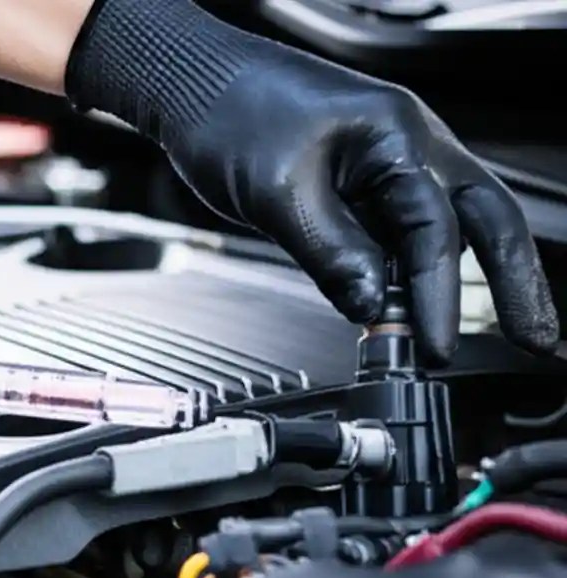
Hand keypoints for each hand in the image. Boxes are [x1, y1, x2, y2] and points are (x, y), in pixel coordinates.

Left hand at [67, 0, 557, 362]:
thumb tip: (371, 304)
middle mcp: (407, 147)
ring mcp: (386, 166)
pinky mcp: (358, 187)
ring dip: (468, 281)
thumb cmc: (230, 112)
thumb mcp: (279, 192)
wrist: (191, 85)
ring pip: (446, 230)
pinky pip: (400, 234)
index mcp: (396, 136)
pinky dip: (414, 273)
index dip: (436, 295)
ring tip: (497, 332)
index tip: (435, 347)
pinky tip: (415, 308)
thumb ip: (332, 252)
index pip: (433, 231)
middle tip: (539, 339)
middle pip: (485, 220)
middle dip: (518, 282)